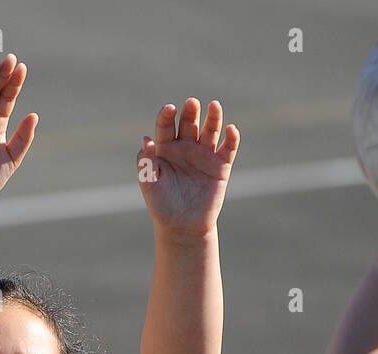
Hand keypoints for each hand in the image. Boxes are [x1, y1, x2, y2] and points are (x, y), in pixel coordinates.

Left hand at [138, 99, 239, 237]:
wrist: (182, 227)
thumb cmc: (162, 205)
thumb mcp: (149, 183)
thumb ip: (146, 161)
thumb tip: (146, 139)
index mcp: (165, 148)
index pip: (166, 125)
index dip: (167, 115)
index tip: (170, 109)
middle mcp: (185, 147)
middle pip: (189, 123)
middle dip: (190, 112)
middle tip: (191, 103)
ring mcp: (204, 155)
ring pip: (210, 130)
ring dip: (213, 118)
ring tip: (214, 105)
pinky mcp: (220, 166)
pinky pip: (228, 149)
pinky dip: (232, 138)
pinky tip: (231, 129)